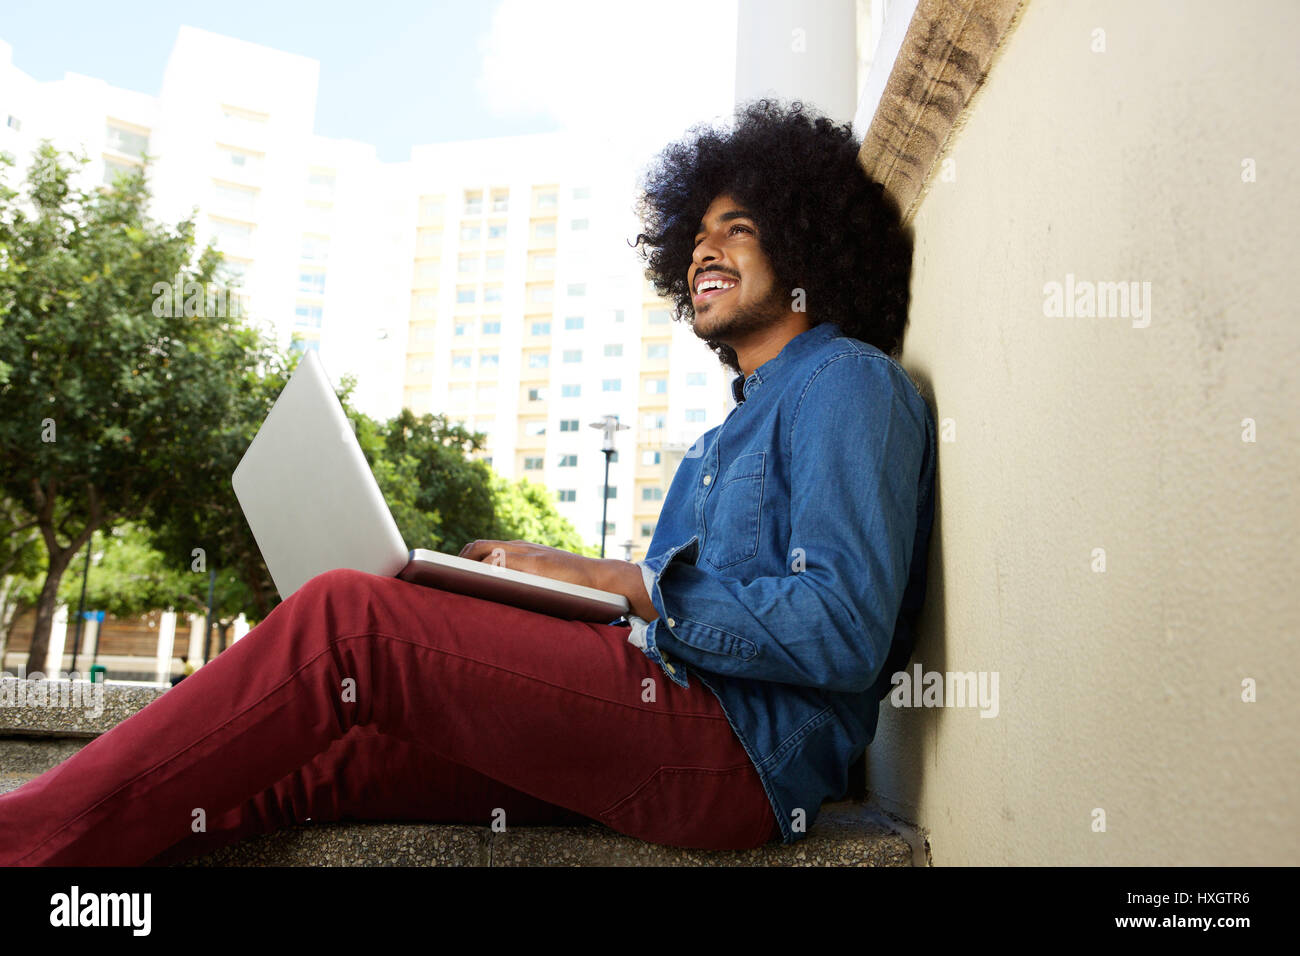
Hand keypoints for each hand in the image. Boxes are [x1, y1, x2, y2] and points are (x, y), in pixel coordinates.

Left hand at [457, 539, 656, 620]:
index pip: (480, 547)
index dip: (460, 557)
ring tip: (449, 581)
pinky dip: (485, 572)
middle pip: (477, 547)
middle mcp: (520, 547)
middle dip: (455, 561)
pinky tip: (476, 585)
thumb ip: (520, 574)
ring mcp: (527, 555)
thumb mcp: (543, 573)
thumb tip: (493, 588)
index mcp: (519, 549)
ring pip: (486, 553)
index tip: (445, 571)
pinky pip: (503, 565)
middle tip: (439, 578)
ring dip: (465, 566)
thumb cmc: (573, 582)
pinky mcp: (535, 566)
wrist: (603, 579)